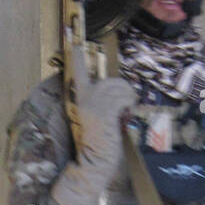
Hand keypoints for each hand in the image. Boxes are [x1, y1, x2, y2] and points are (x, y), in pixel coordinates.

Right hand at [69, 43, 135, 169]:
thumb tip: (120, 90)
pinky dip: (129, 104)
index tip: (74, 43)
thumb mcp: (97, 117)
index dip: (76, 57)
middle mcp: (85, 98)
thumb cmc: (99, 142)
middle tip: (127, 104)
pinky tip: (127, 114)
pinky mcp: (104, 112)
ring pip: (119, 88)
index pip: (78, 72)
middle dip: (124, 90)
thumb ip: (103, 102)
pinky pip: (123, 98)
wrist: (94, 162)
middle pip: (111, 80)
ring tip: (126, 111)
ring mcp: (94, 105)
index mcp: (80, 98)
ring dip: (129, 98)